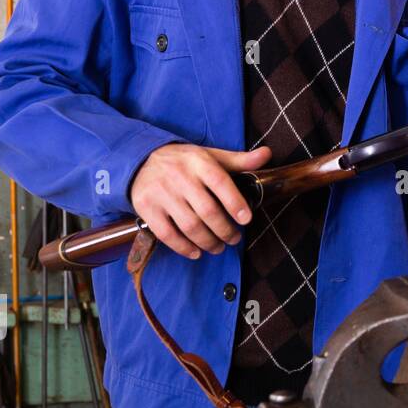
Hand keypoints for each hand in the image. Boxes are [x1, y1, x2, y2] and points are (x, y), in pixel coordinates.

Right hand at [130, 144, 272, 258]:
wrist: (140, 159)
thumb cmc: (184, 162)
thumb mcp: (210, 156)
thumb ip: (239, 161)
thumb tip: (267, 155)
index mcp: (199, 162)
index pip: (220, 183)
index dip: (235, 203)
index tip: (246, 220)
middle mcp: (179, 177)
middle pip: (207, 210)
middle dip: (224, 230)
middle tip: (234, 238)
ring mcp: (161, 193)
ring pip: (189, 225)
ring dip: (208, 242)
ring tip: (218, 248)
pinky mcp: (146, 207)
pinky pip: (167, 234)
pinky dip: (183, 247)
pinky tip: (196, 252)